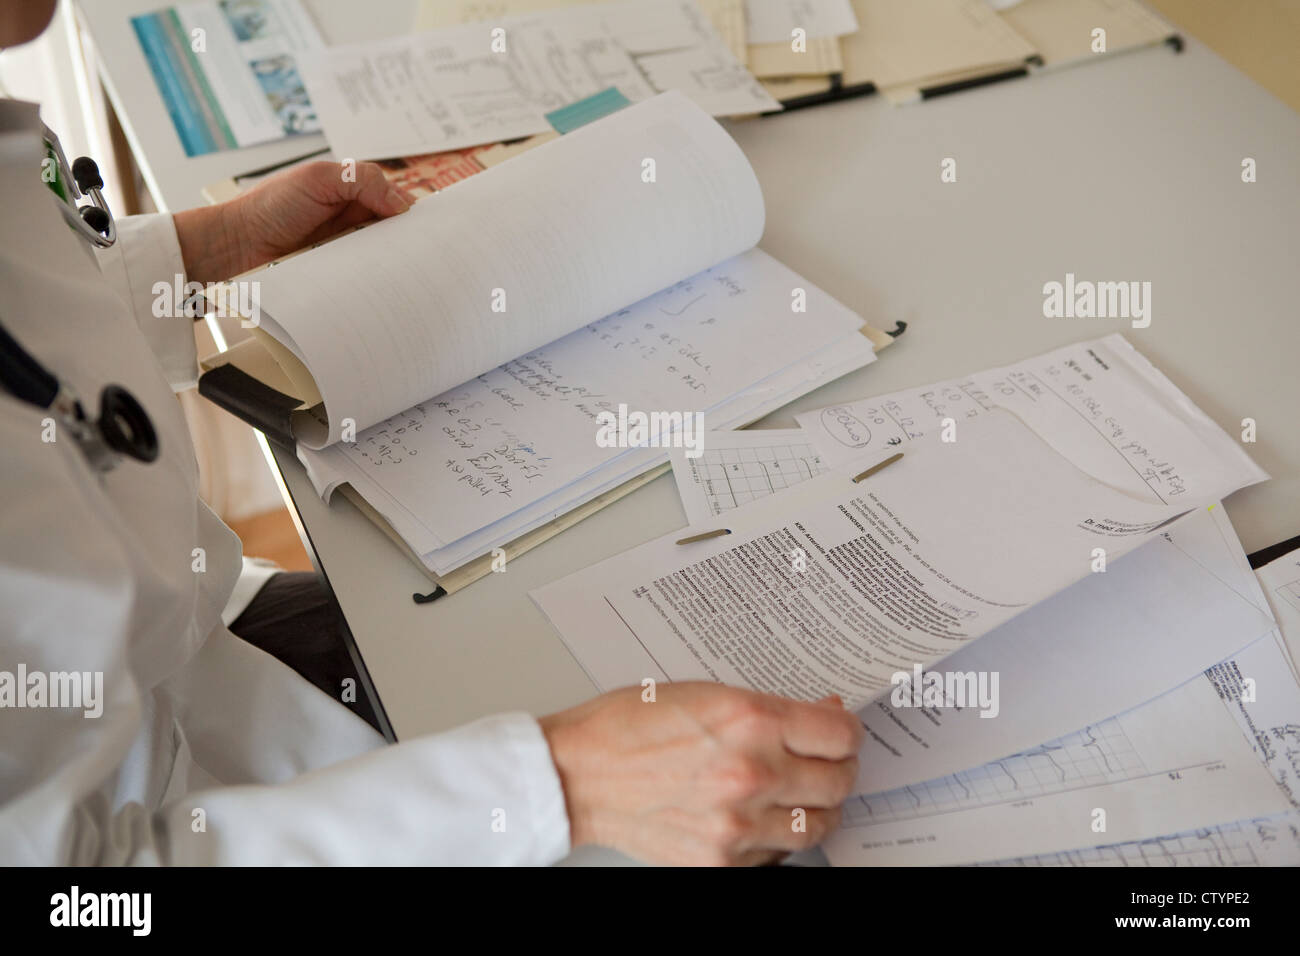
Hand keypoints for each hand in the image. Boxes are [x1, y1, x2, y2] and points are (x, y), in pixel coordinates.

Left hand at [174, 161, 410, 283]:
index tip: (433, 225)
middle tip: (430, 254)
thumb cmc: (270, 205)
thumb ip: (363, 180)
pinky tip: (388, 286)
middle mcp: (353, 220)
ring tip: (415, 273)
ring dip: (395, 263)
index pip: (395, 199)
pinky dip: (377, 282)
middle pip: (394, 231)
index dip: (413, 211)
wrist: (236, 245)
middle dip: (411, 241)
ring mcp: (347, 249)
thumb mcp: (318, 178)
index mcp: (352, 192)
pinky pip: (365, 278)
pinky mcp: (338, 274)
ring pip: (384, 257)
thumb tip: (404, 205)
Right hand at [539, 683, 862, 865]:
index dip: (845, 729)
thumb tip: (819, 714)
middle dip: (838, 766)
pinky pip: (780, 853)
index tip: (839, 729)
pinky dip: (779, 836)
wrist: (580, 774)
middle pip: (838, 781)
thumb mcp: (704, 692)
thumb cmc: (628, 726)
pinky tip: (762, 815)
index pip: (839, 733)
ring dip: (817, 806)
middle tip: (826, 759)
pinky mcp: (723, 860)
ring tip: (799, 791)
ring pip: (818, 824)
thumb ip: (767, 708)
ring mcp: (739, 823)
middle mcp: (751, 773)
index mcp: (748, 720)